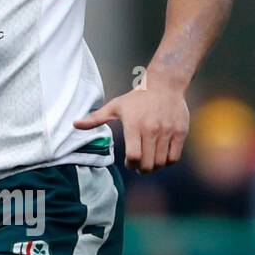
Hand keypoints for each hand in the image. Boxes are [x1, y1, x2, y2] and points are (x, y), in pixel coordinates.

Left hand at [74, 76, 189, 171]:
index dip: (130, 165)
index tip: (128, 162)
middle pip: (148, 164)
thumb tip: (75, 124)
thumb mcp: (115, 106)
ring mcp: (167, 131)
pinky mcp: (180, 132)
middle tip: (139, 165)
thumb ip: (96, 118)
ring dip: (154, 166)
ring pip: (161, 162)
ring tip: (150, 161)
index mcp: (134, 125)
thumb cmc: (137, 98)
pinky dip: (167, 161)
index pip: (134, 156)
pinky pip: (174, 157)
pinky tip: (161, 155)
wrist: (165, 84)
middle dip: (141, 169)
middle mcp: (152, 129)